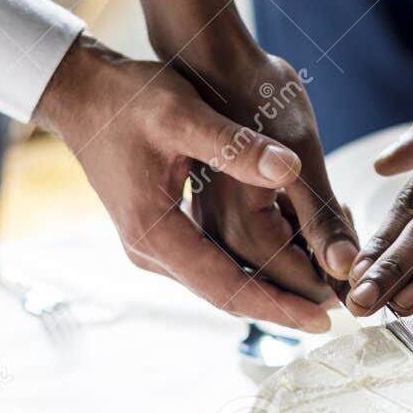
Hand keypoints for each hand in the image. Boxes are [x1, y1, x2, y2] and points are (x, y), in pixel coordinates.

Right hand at [36, 34, 334, 332]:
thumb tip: (290, 170)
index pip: (226, 286)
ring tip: (317, 296)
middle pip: (224, 295)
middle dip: (278, 308)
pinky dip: (246, 271)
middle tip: (331, 316)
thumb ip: (236, 145)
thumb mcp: (183, 114)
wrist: (81, 92)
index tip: (321, 320)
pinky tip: (282, 265)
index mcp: (155, 233)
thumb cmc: (126, 99)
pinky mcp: (158, 234)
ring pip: (217, 284)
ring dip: (265, 292)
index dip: (277, 306)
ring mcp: (152, 247)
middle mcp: (150, 252)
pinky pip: (209, 265)